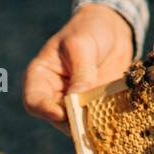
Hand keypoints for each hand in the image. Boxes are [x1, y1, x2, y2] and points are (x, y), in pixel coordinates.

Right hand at [23, 4, 133, 133]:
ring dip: (92, 125)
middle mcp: (55, 94)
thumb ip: (81, 72)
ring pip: (80, 123)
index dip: (45, 110)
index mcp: (41, 77)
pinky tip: (119, 121)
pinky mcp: (97, 104)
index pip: (34, 101)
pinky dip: (108, 121)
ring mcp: (77, 101)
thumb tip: (76, 100)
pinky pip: (100, 118)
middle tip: (90, 123)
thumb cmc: (88, 30)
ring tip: (107, 124)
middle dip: (73, 122)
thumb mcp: (82, 45)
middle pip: (58, 118)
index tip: (61, 113)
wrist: (112, 28)